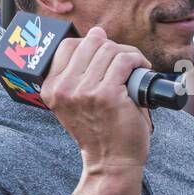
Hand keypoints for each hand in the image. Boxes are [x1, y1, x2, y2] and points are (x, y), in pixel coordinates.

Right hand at [39, 26, 151, 173]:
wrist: (111, 162)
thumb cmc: (100, 130)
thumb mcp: (76, 102)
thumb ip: (79, 71)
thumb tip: (96, 32)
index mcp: (51, 88)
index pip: (66, 46)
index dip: (90, 44)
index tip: (104, 54)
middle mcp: (64, 89)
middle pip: (90, 44)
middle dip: (111, 47)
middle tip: (124, 61)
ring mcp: (85, 92)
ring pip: (110, 50)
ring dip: (128, 54)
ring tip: (136, 65)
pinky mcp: (107, 95)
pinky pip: (125, 61)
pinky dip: (138, 60)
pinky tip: (142, 69)